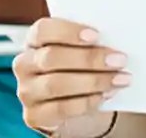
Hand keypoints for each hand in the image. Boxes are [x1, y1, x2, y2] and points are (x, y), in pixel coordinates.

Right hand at [14, 17, 128, 135]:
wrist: (75, 103)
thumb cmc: (79, 69)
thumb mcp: (81, 51)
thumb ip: (90, 42)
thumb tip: (114, 39)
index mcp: (34, 40)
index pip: (43, 30)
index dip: (68, 31)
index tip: (96, 35)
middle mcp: (25, 64)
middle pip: (51, 57)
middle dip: (88, 58)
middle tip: (119, 59)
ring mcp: (27, 92)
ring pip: (56, 84)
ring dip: (93, 81)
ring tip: (120, 79)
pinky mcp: (34, 116)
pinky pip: (61, 109)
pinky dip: (87, 102)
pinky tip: (105, 95)